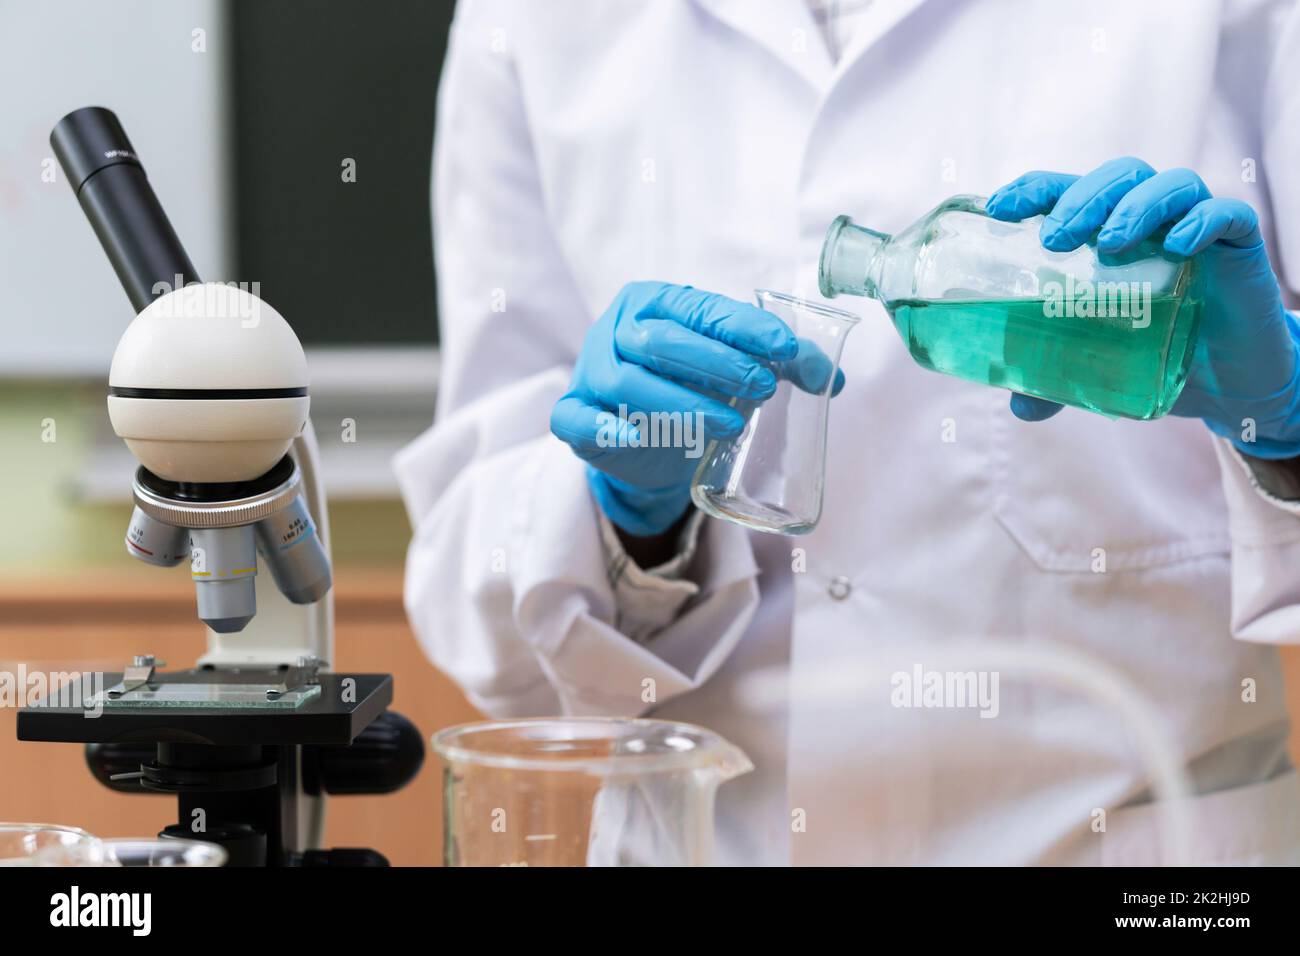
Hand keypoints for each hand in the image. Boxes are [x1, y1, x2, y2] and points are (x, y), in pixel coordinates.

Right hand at [552, 281, 809, 536]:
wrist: (641, 439)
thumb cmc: (688, 387)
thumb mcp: (733, 369)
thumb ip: (781, 364)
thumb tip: (830, 378)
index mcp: (652, 303)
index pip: (698, 309)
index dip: (742, 327)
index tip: (785, 348)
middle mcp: (616, 330)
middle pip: (662, 342)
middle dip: (718, 364)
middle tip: (764, 388)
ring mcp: (590, 372)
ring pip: (627, 383)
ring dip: (682, 404)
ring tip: (730, 425)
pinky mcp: (574, 416)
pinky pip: (579, 420)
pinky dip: (605, 429)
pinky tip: (635, 437)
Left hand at [986, 157, 1299, 456]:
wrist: (1228, 380)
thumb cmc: (1154, 351)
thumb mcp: (1096, 366)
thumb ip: (1055, 382)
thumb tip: (1020, 409)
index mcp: (1106, 230)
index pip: (1068, 188)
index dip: (1035, 189)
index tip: (1000, 209)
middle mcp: (1150, 218)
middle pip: (1117, 177)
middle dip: (1082, 199)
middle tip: (1055, 239)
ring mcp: (1195, 226)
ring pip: (1170, 185)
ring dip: (1135, 207)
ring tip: (1108, 246)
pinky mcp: (1239, 246)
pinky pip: (1228, 215)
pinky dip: (1201, 222)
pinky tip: (1177, 247)